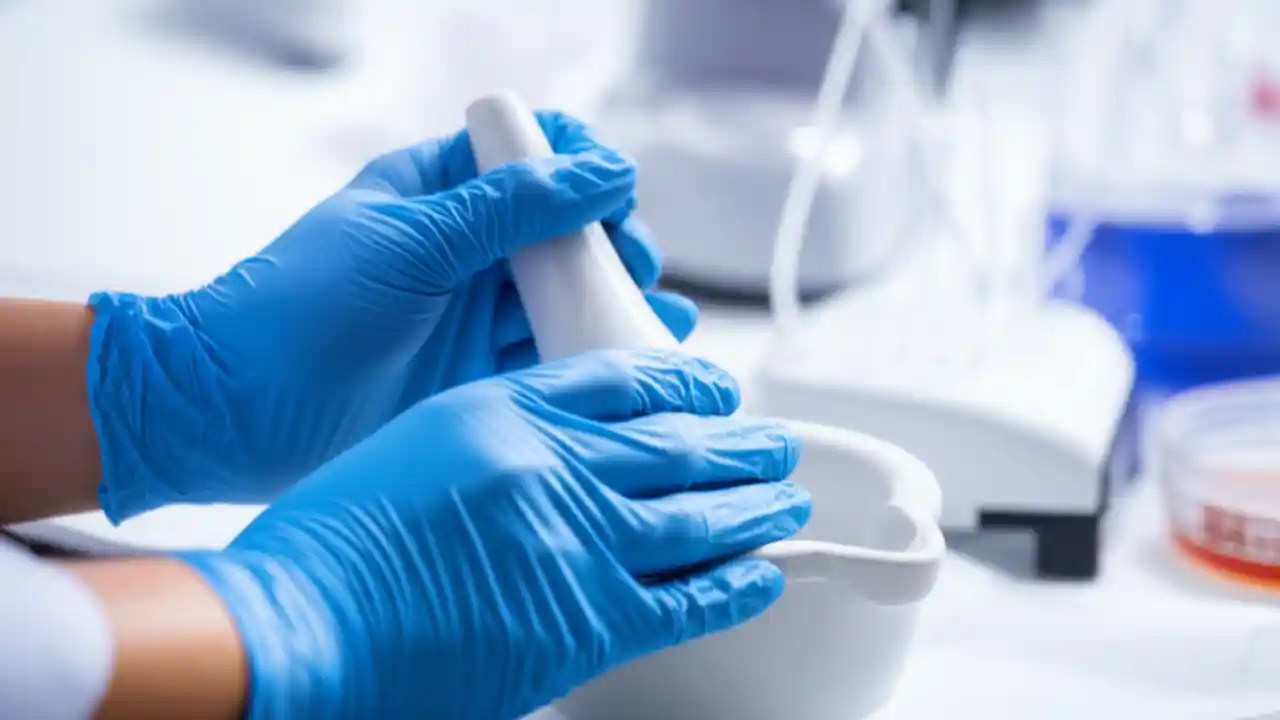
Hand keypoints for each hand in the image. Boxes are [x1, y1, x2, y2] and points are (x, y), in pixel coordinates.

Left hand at [88, 111, 696, 520]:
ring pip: (571, 293)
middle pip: (569, 227)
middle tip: (632, 263)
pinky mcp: (484, 376)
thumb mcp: (412, 241)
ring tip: (657, 315)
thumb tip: (606, 170)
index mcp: (442, 192)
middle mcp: (469, 250)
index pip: (532, 153)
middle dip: (614, 239)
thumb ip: (511, 206)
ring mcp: (478, 315)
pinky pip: (558, 355)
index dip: (582, 165)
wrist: (237, 411)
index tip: (613, 195)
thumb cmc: (301, 308)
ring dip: (620, 297)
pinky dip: (602, 353)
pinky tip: (643, 357)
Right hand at [181, 350, 808, 718]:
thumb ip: (492, 443)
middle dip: (737, 442)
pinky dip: (736, 585)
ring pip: (699, 514)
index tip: (713, 386)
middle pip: (677, 443)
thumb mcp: (412, 449)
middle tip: (775, 441)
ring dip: (755, 506)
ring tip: (788, 497)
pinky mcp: (589, 618)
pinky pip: (687, 597)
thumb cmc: (331, 544)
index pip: (622, 380)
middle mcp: (556, 464)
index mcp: (506, 411)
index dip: (682, 382)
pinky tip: (766, 574)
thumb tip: (548, 460)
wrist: (302, 620)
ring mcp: (580, 539)